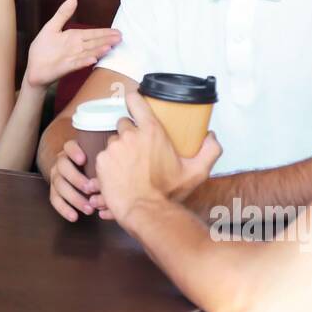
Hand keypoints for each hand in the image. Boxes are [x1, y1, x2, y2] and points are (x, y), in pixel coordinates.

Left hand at [23, 0, 120, 89]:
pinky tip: (92, 59)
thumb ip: (63, 14)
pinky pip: (76, 64)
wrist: (33, 68)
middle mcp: (76, 48)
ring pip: (88, 53)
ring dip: (98, 50)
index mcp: (74, 38)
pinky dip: (84, 62)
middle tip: (120, 38)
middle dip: (107, 40)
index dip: (105, 32)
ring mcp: (72, 58)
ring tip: (109, 47)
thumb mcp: (52, 27)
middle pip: (94, 43)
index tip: (118, 31)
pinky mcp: (65, 68)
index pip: (92, 34)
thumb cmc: (43, 49)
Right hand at [47, 139, 100, 221]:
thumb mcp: (101, 160)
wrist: (82, 175)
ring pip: (59, 185)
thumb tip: (123, 158)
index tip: (83, 160)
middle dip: (76, 179)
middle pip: (63, 166)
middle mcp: (61, 161)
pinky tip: (74, 217)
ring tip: (89, 209)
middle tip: (90, 190)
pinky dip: (64, 209)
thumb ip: (107, 159)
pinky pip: (55, 199)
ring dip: (74, 198)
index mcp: (72, 151)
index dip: (74, 152)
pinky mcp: (54, 190)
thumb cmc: (98, 167)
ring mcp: (56, 176)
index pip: (69, 146)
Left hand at [94, 90, 221, 220]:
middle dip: (130, 134)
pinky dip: (110, 164)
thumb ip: (210, 151)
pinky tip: (119, 175)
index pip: (135, 100)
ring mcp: (113, 147)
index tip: (135, 104)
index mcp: (151, 131)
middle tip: (140, 151)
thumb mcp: (196, 172)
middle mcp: (129, 135)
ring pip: (114, 141)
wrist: (145, 211)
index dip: (134, 100)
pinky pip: (104, 156)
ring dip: (120, 150)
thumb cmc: (167, 192)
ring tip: (130, 167)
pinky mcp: (101, 161)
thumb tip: (211, 135)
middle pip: (125, 124)